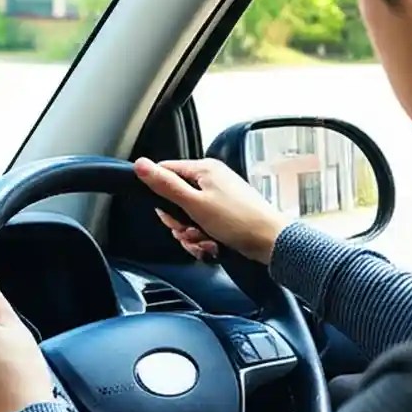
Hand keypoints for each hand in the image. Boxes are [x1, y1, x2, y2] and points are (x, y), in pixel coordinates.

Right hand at [133, 157, 289, 264]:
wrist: (271, 242)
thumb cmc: (238, 220)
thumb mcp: (194, 203)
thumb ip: (165, 185)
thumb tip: (141, 165)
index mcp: (204, 169)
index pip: (166, 172)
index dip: (160, 196)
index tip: (167, 214)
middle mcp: (212, 181)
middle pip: (175, 200)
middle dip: (179, 222)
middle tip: (189, 230)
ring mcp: (219, 199)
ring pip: (188, 218)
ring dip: (191, 235)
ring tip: (205, 241)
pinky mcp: (225, 216)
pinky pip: (202, 227)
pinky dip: (203, 240)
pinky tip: (211, 246)